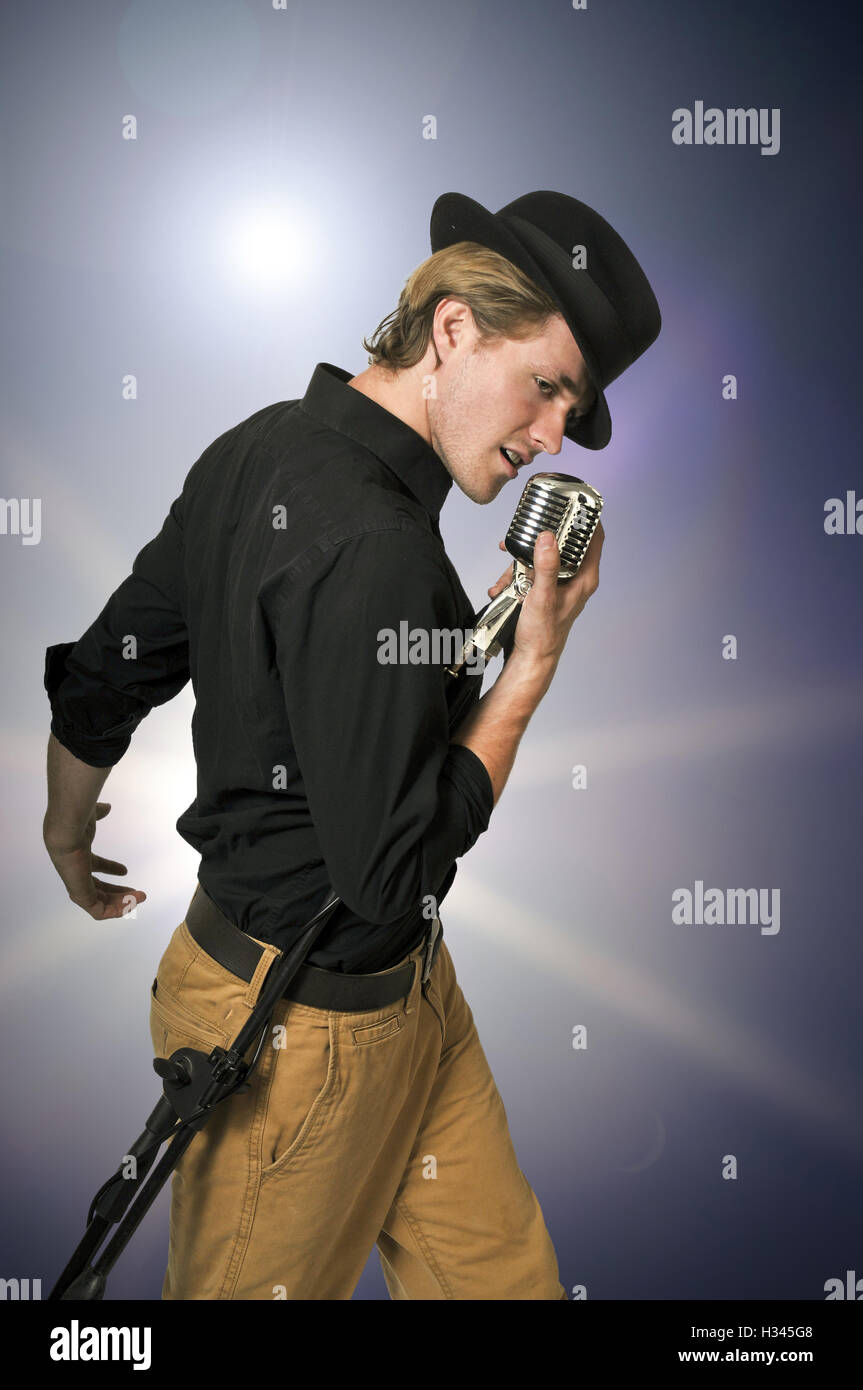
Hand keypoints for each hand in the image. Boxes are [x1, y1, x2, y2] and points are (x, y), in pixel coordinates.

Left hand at [43, 801, 146, 920]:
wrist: (66, 833)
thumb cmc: (76, 823)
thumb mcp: (91, 817)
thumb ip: (97, 813)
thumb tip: (106, 807)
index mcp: (79, 856)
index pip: (95, 866)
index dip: (111, 868)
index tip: (125, 870)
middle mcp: (77, 873)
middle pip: (99, 888)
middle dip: (118, 891)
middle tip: (136, 892)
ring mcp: (78, 886)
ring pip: (100, 902)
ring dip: (121, 903)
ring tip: (140, 898)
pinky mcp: (81, 896)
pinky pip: (98, 911)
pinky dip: (115, 911)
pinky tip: (130, 905)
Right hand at [500, 521, 602, 667]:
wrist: (530, 658)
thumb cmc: (543, 635)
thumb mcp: (542, 597)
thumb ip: (546, 567)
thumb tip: (547, 537)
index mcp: (585, 578)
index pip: (594, 536)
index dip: (588, 515)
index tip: (574, 499)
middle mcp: (576, 578)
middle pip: (564, 542)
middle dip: (542, 537)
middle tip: (529, 529)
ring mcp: (560, 584)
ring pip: (543, 556)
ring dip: (522, 560)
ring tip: (507, 574)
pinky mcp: (545, 589)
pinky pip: (531, 571)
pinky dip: (515, 574)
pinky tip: (502, 585)